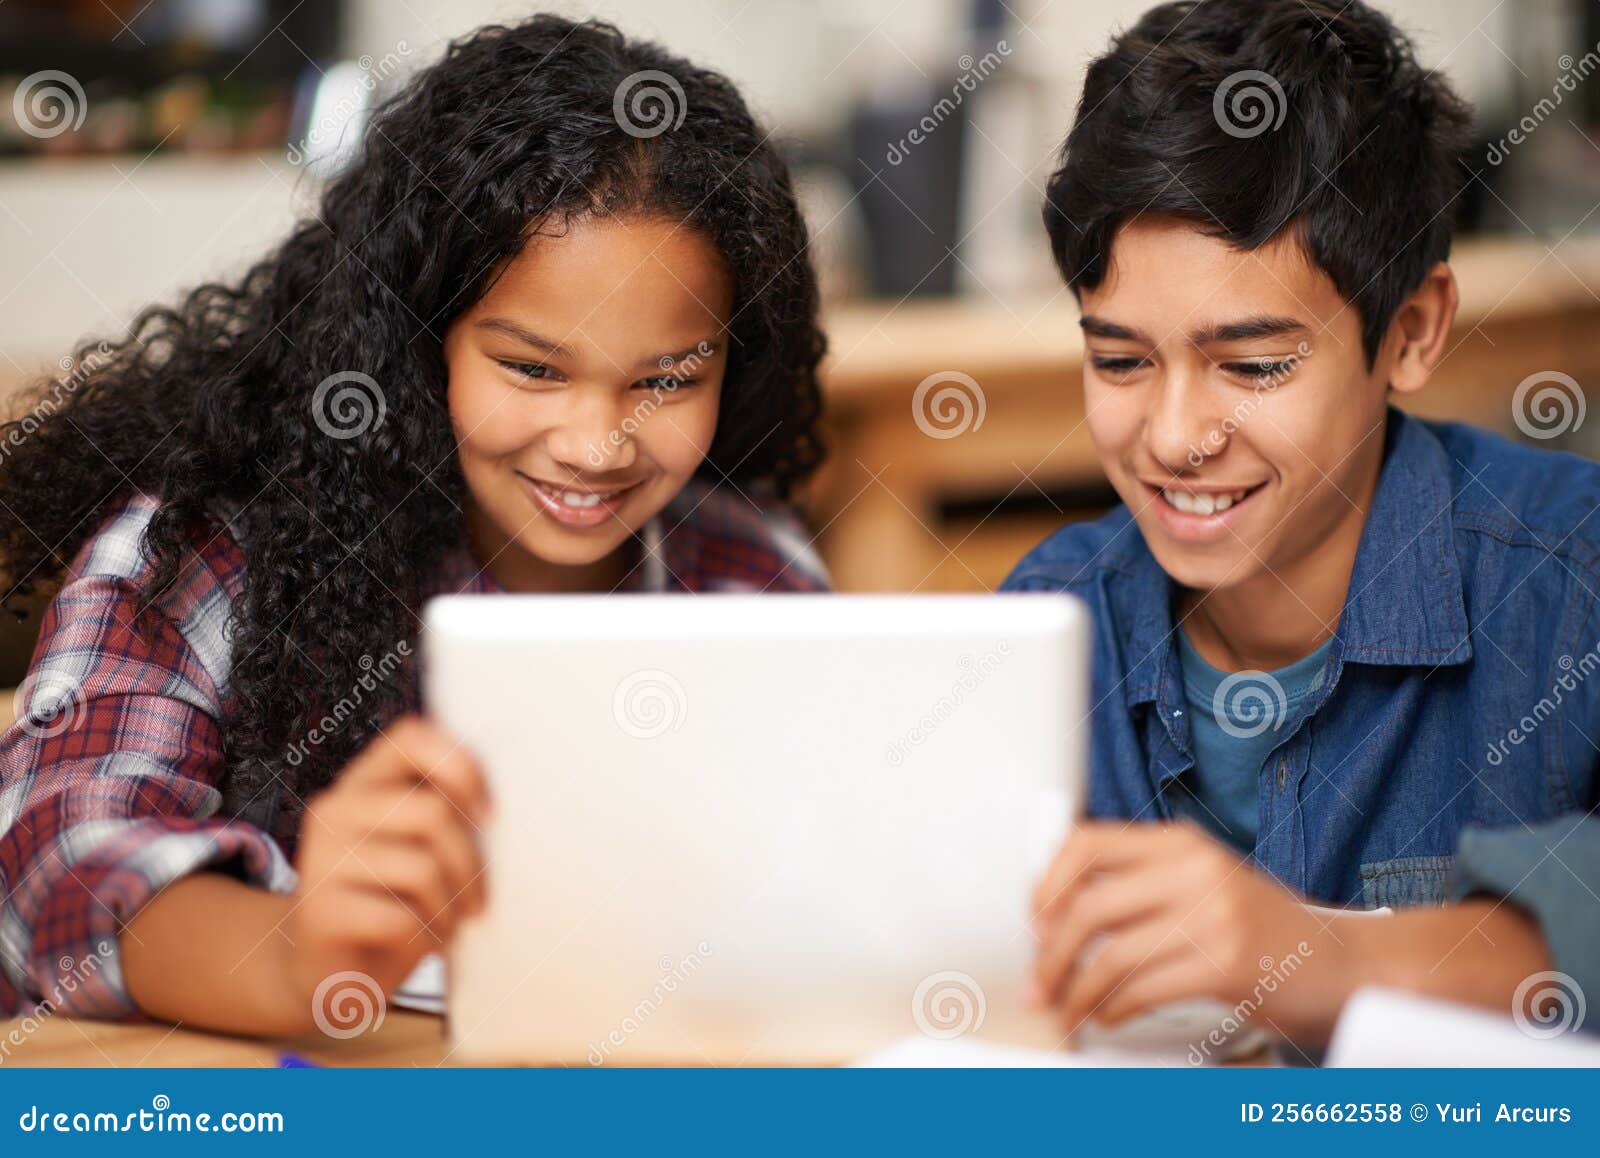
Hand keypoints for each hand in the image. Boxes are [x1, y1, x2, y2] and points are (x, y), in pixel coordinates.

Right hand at [280, 716, 489, 1022]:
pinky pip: (401, 918)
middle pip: (432, 812)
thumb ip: (443, 811)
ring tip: (447, 926)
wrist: (331, 973)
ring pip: (422, 869)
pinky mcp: (319, 912)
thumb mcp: (418, 848)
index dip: (459, 766)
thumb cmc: (395, 900)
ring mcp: (320, 859)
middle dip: (469, 864)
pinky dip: (425, 939)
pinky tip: (420, 946)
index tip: (488, 815)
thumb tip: (499, 803)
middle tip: (478, 902)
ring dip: (449, 909)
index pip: (410, 737)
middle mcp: (334, 809)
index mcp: (362, 782)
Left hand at [1030, 820, 1356, 1043]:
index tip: (1033, 920)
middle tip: (1038, 982)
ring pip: (1108, 956)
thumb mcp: (1204, 882)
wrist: (1345, 963)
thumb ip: (1142, 883)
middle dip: (1048, 954)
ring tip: (1066, 1010)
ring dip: (1075, 993)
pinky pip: (1141, 990)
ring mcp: (1212, 917)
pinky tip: (1106, 1016)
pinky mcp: (1225, 966)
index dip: (1046, 884)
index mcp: (1181, 843)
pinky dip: (1111, 1010)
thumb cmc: (1265, 928)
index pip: (1086, 843)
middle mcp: (1194, 871)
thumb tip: (1058, 907)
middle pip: (1086, 906)